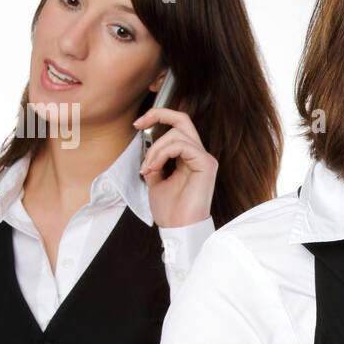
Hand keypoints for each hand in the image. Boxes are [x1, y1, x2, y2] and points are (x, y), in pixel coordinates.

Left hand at [135, 107, 217, 227]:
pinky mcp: (206, 164)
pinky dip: (162, 153)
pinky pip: (181, 145)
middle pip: (183, 119)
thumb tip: (147, 149)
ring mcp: (204, 158)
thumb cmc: (171, 211)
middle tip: (138, 124)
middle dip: (157, 115)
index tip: (137, 124)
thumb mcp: (155, 181)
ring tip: (147, 168)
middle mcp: (199, 155)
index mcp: (189, 158)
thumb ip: (155, 162)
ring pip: (177, 134)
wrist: (178, 229)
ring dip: (155, 149)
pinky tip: (155, 168)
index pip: (178, 127)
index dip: (158, 118)